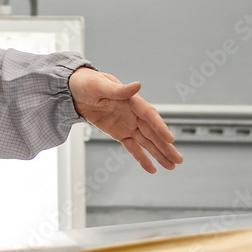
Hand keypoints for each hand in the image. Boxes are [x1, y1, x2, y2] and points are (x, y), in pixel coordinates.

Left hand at [68, 67, 183, 173]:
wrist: (73, 90)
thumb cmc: (86, 83)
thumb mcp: (99, 85)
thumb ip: (118, 90)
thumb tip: (137, 85)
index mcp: (131, 100)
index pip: (149, 115)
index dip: (160, 127)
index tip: (170, 139)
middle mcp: (133, 113)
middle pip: (152, 132)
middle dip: (165, 146)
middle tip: (178, 159)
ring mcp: (127, 124)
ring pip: (146, 142)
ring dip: (159, 154)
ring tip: (172, 166)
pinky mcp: (119, 133)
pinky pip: (132, 147)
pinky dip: (141, 157)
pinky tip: (152, 168)